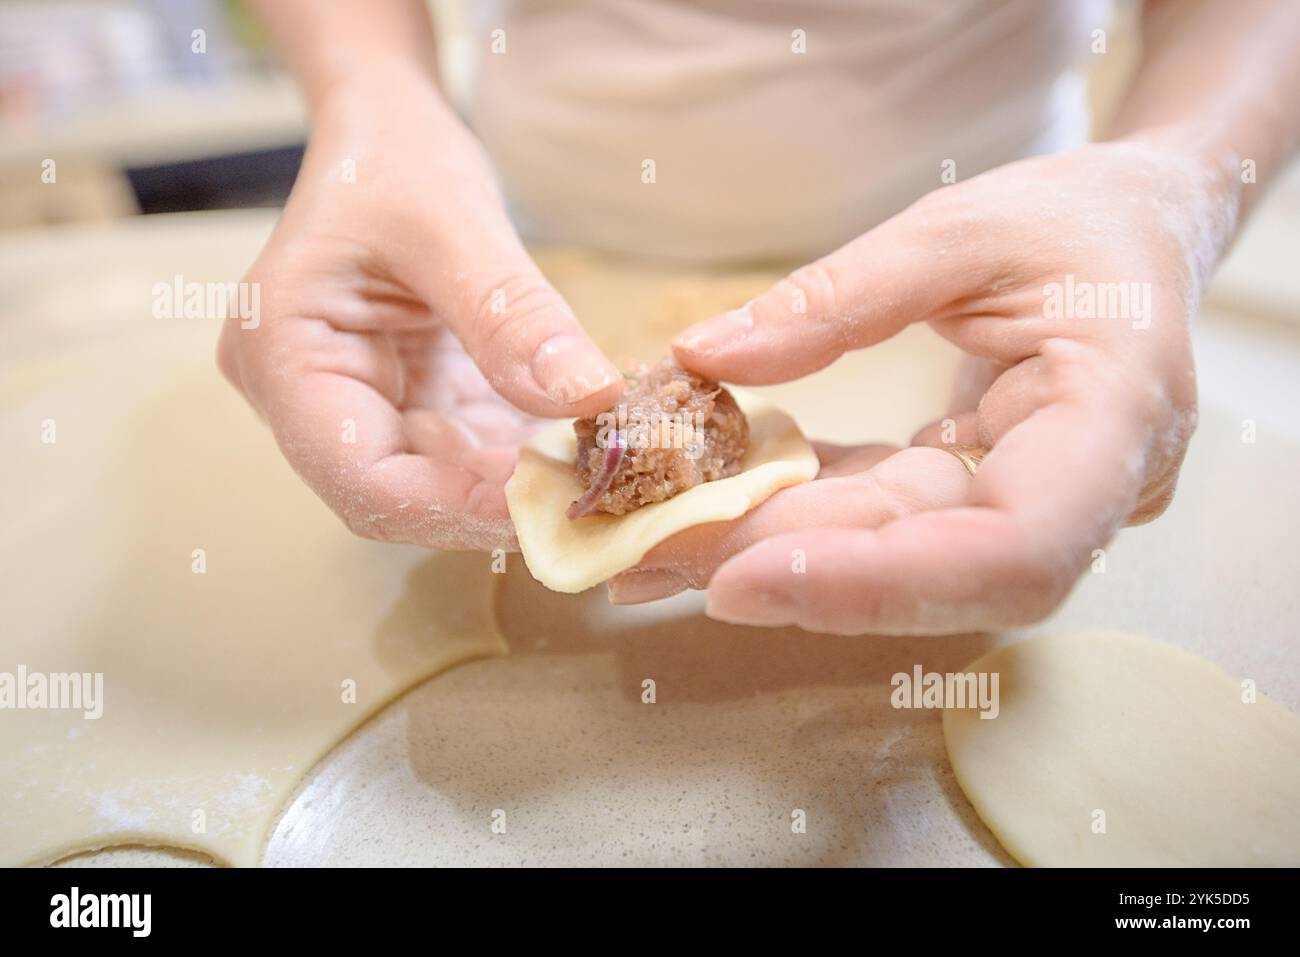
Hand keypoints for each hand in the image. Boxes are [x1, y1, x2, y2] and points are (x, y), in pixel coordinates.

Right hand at [218, 68, 621, 549]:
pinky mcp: (399, 401)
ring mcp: (352, 404)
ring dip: (511, 483)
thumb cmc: (397, 160)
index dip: (456, 506)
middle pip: (396, 495)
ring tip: (591, 468)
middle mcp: (305, 397)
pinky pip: (458, 450)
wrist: (384, 133)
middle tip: (586, 493)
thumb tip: (590, 396)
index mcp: (284, 355)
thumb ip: (513, 312)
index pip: (362, 478)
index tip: (547, 502)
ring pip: (434, 482)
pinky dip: (514, 452)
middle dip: (490, 501)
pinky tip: (573, 442)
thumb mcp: (455, 221)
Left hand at [612, 139, 1234, 633]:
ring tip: (653, 543)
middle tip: (648, 557)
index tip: (744, 579)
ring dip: (775, 552)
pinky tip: (709, 509)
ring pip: (899, 556)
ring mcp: (1039, 507)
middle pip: (935, 568)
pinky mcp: (983, 499)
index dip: (881, 581)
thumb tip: (704, 356)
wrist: (1133, 236)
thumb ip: (838, 297)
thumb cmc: (1073, 220)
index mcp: (1117, 416)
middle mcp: (1090, 492)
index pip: (1014, 547)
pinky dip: (800, 514)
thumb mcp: (960, 229)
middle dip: (790, 568)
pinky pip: (888, 520)